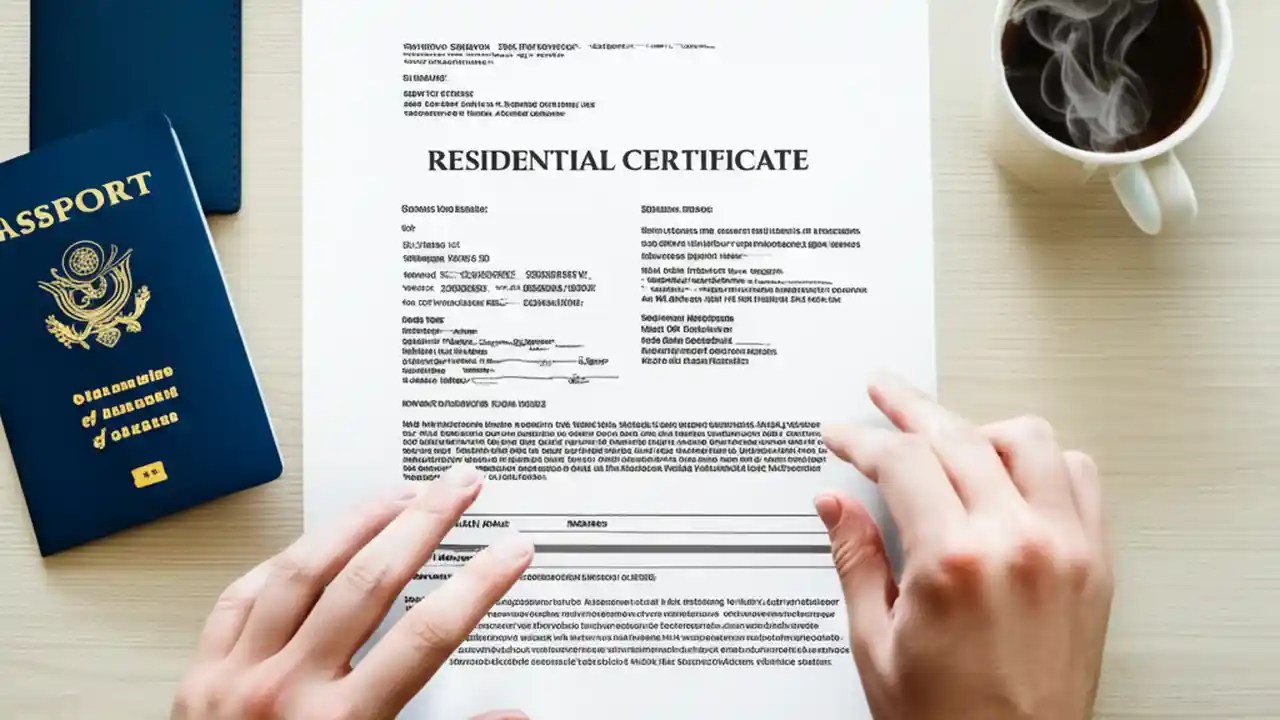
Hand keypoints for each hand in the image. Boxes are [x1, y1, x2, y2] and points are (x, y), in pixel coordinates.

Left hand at [173, 465, 533, 719]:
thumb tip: (516, 716)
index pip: (429, 637)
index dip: (478, 585)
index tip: (512, 552)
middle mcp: (289, 694)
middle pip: (370, 582)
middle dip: (424, 522)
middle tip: (460, 485)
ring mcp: (238, 678)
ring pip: (303, 571)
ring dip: (358, 522)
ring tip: (398, 492)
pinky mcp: (199, 675)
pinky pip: (241, 596)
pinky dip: (282, 562)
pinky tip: (314, 542)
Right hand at [817, 373, 1112, 719]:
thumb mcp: (875, 644)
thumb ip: (855, 560)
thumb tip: (836, 505)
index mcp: (955, 562)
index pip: (902, 460)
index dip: (864, 437)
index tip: (846, 434)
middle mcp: (1018, 543)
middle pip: (957, 434)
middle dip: (908, 408)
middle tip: (883, 396)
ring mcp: (1066, 549)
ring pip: (1027, 439)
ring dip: (979, 427)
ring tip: (946, 436)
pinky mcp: (1096, 564)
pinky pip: (1080, 477)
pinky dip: (1043, 460)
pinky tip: (1011, 468)